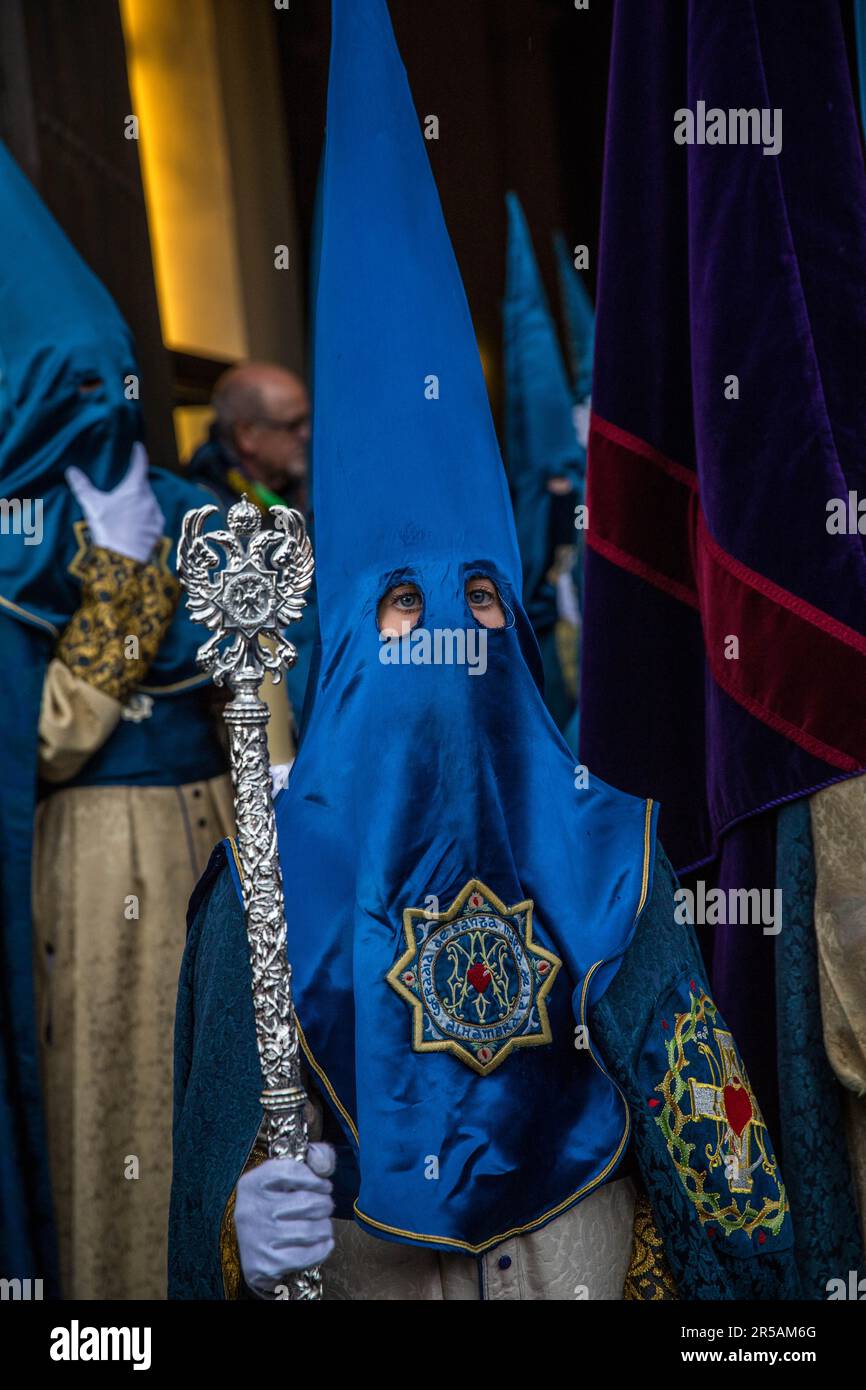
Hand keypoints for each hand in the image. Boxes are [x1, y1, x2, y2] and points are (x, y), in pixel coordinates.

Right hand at [66, 442, 164, 563]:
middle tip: (125, 481)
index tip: (138, 446)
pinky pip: (153, 517)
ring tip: (128, 505)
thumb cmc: (109, 529)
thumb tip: (71, 471)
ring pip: (149, 501)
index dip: (138, 454)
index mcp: (135, 489)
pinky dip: (145, 515)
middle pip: (143, 485)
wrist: (125, 559)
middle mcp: (149, 499)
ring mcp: (155, 515)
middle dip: (136, 482)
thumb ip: (82, 487)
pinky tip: (136, 521)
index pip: (140, 464)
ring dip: (141, 500)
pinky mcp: (157, 529)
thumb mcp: (93, 506)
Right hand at [234, 1143, 335, 1297]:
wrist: (243, 1247)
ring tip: (323, 1224)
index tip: (323, 1185)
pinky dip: (322, 1248)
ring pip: (310, 1230)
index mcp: (253, 1183)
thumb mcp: (283, 1176)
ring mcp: (258, 1239)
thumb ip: (313, 1158)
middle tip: (325, 1206)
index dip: (315, 1178)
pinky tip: (322, 1242)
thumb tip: (325, 1166)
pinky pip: (307, 1256)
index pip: (291, 1170)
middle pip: (307, 1202)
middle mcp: (252, 1210)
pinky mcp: (266, 1265)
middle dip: (325, 1204)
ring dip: (325, 1227)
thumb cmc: (273, 1205)